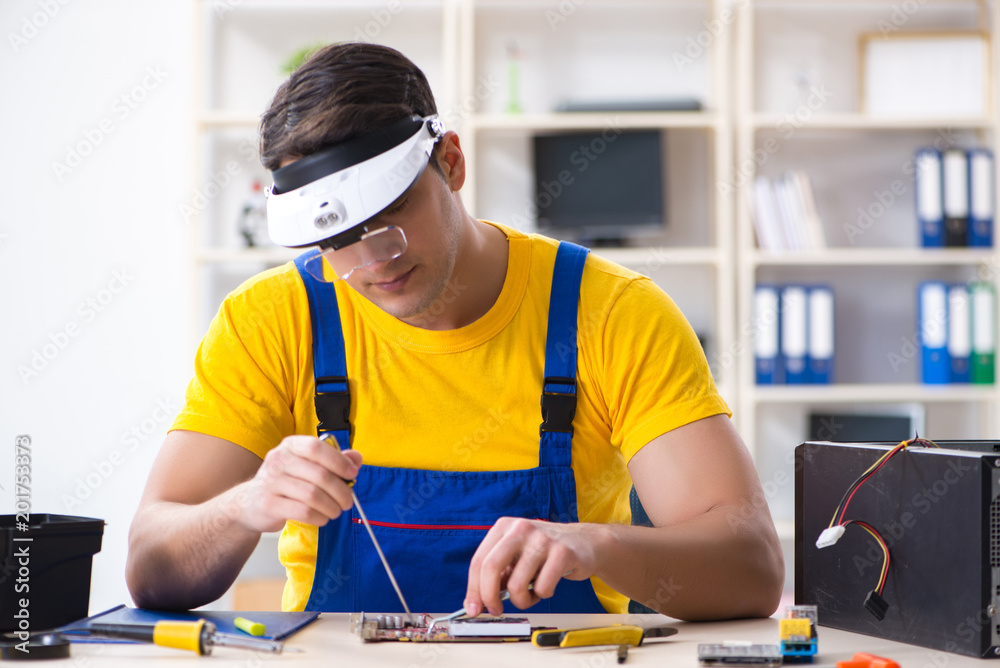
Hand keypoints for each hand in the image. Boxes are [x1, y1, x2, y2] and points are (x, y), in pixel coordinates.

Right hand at [235, 435, 362, 533]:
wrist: (251, 503)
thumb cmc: (286, 482)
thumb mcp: (308, 466)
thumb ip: (334, 460)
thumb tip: (356, 458)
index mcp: (291, 445)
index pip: (316, 448)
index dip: (338, 461)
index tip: (352, 474)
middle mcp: (278, 459)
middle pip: (319, 475)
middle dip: (341, 491)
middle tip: (348, 501)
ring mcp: (271, 482)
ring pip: (312, 495)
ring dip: (331, 506)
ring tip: (336, 511)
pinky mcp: (268, 504)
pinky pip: (302, 511)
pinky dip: (319, 517)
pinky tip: (322, 518)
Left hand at [463, 517, 601, 615]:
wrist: (584, 542)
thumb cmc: (546, 551)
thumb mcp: (517, 555)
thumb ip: (498, 574)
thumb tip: (478, 601)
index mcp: (504, 527)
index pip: (479, 560)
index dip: (473, 589)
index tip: (473, 608)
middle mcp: (520, 528)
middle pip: (491, 568)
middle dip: (489, 597)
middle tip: (496, 610)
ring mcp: (541, 539)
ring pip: (516, 584)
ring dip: (522, 600)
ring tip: (531, 594)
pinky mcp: (562, 552)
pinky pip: (542, 588)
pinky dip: (542, 595)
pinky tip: (548, 585)